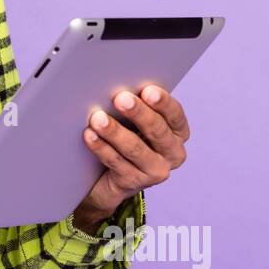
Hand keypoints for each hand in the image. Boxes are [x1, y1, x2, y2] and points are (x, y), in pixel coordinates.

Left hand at [79, 85, 190, 215]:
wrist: (110, 176)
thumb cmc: (127, 136)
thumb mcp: (137, 121)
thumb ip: (138, 105)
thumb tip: (119, 85)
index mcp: (178, 132)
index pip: (175, 115)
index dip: (162, 103)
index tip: (147, 90)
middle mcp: (172, 153)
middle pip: (157, 131)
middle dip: (138, 113)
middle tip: (120, 99)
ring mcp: (155, 171)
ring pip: (135, 149)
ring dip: (115, 132)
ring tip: (98, 118)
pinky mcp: (133, 183)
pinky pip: (116, 163)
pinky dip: (101, 148)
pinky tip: (89, 135)